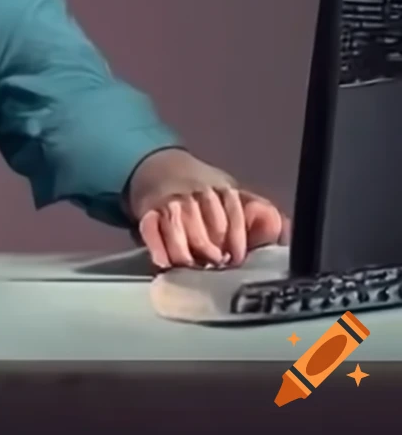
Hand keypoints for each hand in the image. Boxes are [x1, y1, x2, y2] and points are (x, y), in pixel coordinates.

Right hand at [128, 149, 288, 269]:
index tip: (236, 259)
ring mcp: (169, 205)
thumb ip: (261, 215)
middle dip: (210, 253)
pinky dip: (157, 248)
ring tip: (194, 266)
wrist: (162, 169)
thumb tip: (287, 232)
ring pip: (177, 235)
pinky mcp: (147, 214)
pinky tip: (164, 262)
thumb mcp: (233, 197)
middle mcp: (194, 196)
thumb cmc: (205, 193)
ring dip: (186, 256)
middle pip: (204, 233)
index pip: (232, 220)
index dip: (236, 244)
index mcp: (221, 191)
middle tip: (214, 265)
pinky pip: (151, 232)